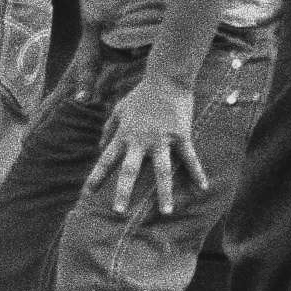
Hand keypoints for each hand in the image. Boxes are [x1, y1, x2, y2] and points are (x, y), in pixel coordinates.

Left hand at [85, 75, 206, 215]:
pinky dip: (197, 172)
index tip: (87, 194)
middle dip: (123, 191)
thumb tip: (100, 146)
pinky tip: (203, 187)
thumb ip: (109, 128)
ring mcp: (161, 139)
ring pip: (161, 171)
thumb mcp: (119, 109)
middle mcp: (140, 140)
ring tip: (166, 212)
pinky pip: (189, 158)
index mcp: (124, 135)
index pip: (106, 159)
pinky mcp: (180, 135)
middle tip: (118, 212)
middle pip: (129, 170)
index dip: (96, 176)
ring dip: (164, 193)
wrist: (165, 78)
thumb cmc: (141, 95)